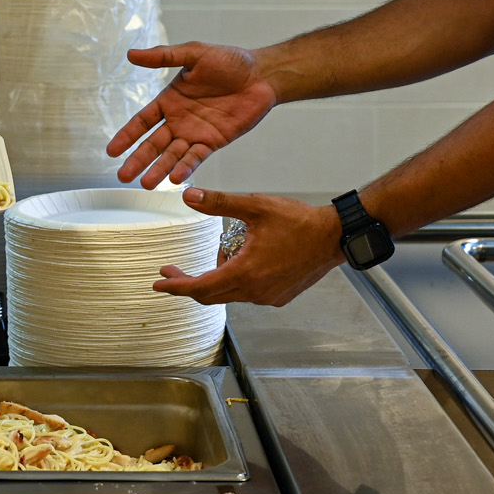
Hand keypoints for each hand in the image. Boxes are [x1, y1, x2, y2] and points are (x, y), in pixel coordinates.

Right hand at [106, 44, 278, 187]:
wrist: (262, 74)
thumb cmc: (230, 61)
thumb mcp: (194, 54)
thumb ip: (164, 57)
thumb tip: (131, 54)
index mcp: (170, 100)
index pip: (142, 122)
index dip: (126, 136)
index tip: (111, 151)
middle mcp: (179, 119)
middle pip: (153, 144)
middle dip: (138, 160)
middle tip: (123, 176)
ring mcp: (196, 132)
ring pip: (172, 155)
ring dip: (159, 169)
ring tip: (146, 184)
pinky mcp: (214, 141)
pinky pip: (196, 157)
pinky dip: (185, 167)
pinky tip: (175, 178)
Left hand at [152, 188, 343, 305]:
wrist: (333, 237)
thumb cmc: (299, 222)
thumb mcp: (255, 206)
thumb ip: (219, 202)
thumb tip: (189, 196)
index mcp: (245, 271)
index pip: (200, 286)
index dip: (176, 285)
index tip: (159, 283)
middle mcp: (255, 290)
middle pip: (210, 294)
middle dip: (189, 282)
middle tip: (173, 270)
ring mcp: (267, 297)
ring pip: (229, 293)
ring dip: (218, 275)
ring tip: (226, 245)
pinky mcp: (278, 297)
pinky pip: (247, 293)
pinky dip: (237, 279)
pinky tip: (245, 257)